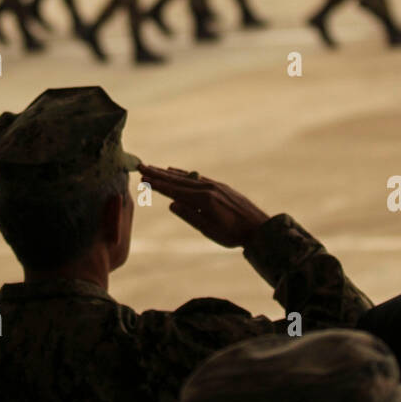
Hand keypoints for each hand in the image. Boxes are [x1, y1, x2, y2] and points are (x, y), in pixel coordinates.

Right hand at [137, 163, 268, 248]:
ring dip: (168, 172)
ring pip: (186, 177)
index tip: (143, 179)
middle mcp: (207, 188)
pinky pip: (196, 177)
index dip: (157, 185)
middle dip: (158, 173)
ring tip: (153, 167)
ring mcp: (213, 185)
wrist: (259, 227)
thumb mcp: (209, 230)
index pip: (174, 190)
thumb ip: (190, 216)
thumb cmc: (233, 235)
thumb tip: (171, 204)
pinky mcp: (218, 186)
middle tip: (141, 166)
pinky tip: (175, 171)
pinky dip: (183, 173)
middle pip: (177, 180)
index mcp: (203, 200)